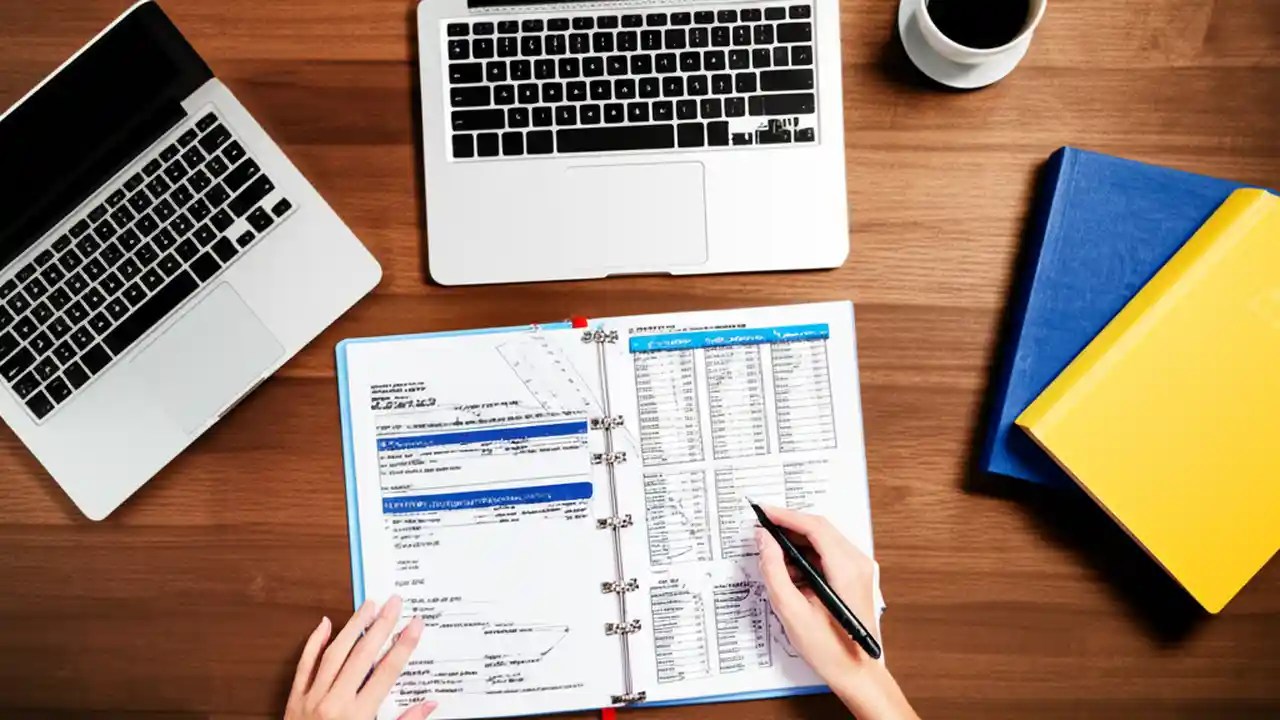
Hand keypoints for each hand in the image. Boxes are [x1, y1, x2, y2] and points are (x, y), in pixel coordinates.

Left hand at [285, 595, 434, 719]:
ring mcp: (312, 698)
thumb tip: (429, 705)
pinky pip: (304, 664)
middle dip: (382, 626)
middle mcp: (334, 702)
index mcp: (358, 715)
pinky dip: (314, 642)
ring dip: (353, 626)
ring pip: (335, 652)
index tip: (415, 625)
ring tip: (368, 606)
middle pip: (363, 654)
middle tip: (394, 603)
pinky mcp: (294, 699)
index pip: (387, 671)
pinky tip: (324, 624)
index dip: (404, 645)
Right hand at [756, 506, 917, 719]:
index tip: (763, 513)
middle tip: (762, 533)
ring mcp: (858, 570)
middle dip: (788, 528)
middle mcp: (857, 563)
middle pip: (819, 529)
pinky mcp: (854, 577)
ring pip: (822, 541)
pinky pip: (827, 555)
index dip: (785, 516)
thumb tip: (764, 541)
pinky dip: (806, 558)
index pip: (814, 526)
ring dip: (796, 545)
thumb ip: (774, 570)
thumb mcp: (791, 610)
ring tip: (774, 562)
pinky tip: (790, 575)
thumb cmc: (829, 649)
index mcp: (846, 569)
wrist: (856, 673)